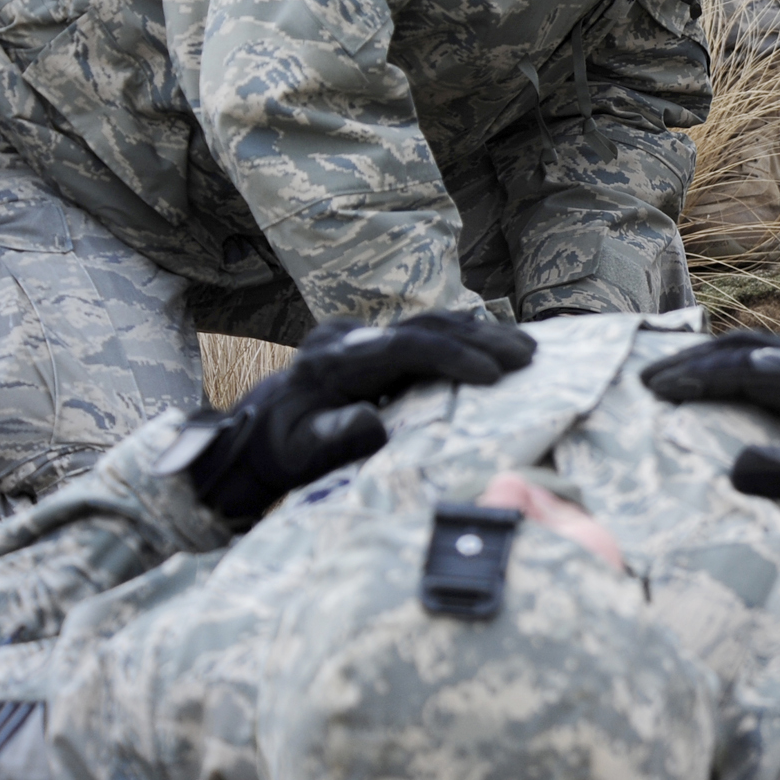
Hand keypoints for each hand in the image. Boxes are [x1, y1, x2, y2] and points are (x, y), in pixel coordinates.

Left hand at [160, 312, 537, 522]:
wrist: (250, 439)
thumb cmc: (278, 453)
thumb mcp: (298, 455)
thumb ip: (334, 440)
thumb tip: (372, 422)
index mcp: (332, 363)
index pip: (404, 348)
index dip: (453, 358)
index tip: (494, 377)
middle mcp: (347, 338)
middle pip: (425, 328)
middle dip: (481, 340)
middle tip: (528, 357)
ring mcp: (359, 335)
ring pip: (429, 324)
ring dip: (480, 335)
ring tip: (526, 349)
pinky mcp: (370, 342)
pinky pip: (424, 332)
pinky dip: (463, 338)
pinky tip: (495, 345)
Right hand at [641, 331, 779, 509]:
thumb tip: (732, 471)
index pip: (739, 373)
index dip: (693, 380)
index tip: (653, 388)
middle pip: (746, 348)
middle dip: (695, 360)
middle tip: (649, 375)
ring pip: (766, 344)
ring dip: (721, 353)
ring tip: (679, 366)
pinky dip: (752, 357)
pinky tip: (737, 370)